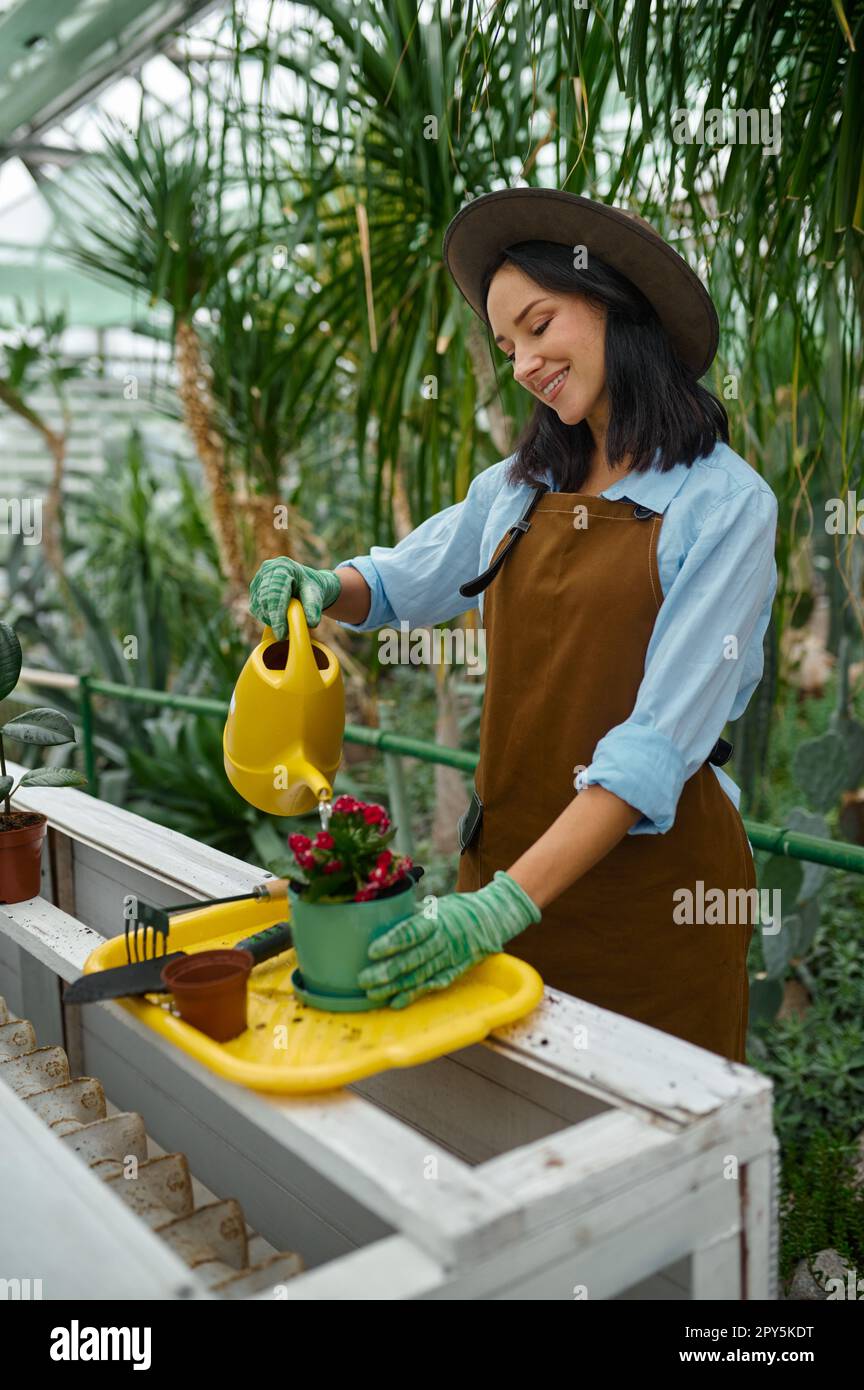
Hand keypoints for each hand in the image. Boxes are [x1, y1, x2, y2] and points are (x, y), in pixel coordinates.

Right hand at [248, 557, 341, 638]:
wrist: (306, 582)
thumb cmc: (312, 588)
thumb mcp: (316, 595)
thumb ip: (313, 607)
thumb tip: (311, 623)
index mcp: (283, 566)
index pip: (276, 592)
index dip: (278, 614)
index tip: (282, 633)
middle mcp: (267, 569)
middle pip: (265, 599)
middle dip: (274, 619)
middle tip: (284, 635)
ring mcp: (258, 578)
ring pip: (258, 605)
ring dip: (270, 619)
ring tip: (285, 624)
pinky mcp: (254, 589)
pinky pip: (255, 607)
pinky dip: (265, 617)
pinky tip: (277, 619)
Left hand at [357, 870, 541, 1008]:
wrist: (490, 918)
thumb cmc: (453, 910)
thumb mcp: (433, 905)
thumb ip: (408, 914)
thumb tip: (374, 917)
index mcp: (436, 919)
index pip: (412, 931)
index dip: (392, 942)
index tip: (372, 951)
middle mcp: (444, 939)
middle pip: (414, 957)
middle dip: (388, 971)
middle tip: (364, 979)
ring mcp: (452, 957)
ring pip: (422, 974)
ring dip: (397, 986)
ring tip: (374, 993)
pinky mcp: (457, 970)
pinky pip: (435, 983)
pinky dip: (416, 994)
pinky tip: (398, 1001)